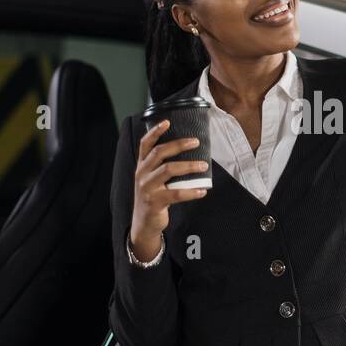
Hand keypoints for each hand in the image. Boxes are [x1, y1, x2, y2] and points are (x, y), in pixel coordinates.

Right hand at [128, 119, 208, 260]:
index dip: (155, 132)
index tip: (167, 122)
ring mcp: (147, 188)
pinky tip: (202, 191)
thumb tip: (187, 154)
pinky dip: (191, 192)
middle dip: (178, 145)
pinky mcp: (155, 202)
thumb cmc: (153, 197)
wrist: (143, 223)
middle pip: (159, 153)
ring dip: (188, 166)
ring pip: (168, 170)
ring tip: (203, 166)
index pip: (145, 144)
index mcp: (142, 167)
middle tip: (196, 142)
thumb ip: (161, 167)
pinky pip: (176, 194)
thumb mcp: (151, 180)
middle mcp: (142, 174)